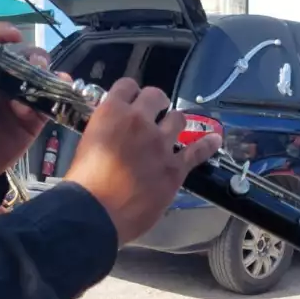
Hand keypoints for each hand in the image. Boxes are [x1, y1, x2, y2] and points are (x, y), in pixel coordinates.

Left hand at [0, 22, 52, 181]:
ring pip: (42, 76)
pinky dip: (59, 95)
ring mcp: (23, 96)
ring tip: (47, 83)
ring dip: (48, 75)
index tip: (12, 35)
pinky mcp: (36, 116)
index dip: (3, 34)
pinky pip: (51, 102)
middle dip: (33, 57)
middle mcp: (5, 78)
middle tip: (34, 66)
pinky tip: (62, 92)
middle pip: (25, 56)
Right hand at [64, 78, 222, 244]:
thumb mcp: (86, 144)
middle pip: (156, 96)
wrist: (94, 212)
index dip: (131, 93)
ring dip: (174, 122)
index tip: (132, 102)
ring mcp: (160, 144)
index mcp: (112, 113)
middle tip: (154, 113)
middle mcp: (139, 121)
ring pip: (178, 119)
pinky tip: (215, 140)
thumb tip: (113, 131)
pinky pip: (197, 151)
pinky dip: (207, 144)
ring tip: (172, 130)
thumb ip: (104, 130)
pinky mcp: (174, 168)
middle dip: (156, 102)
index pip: (127, 86)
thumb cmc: (84, 182)